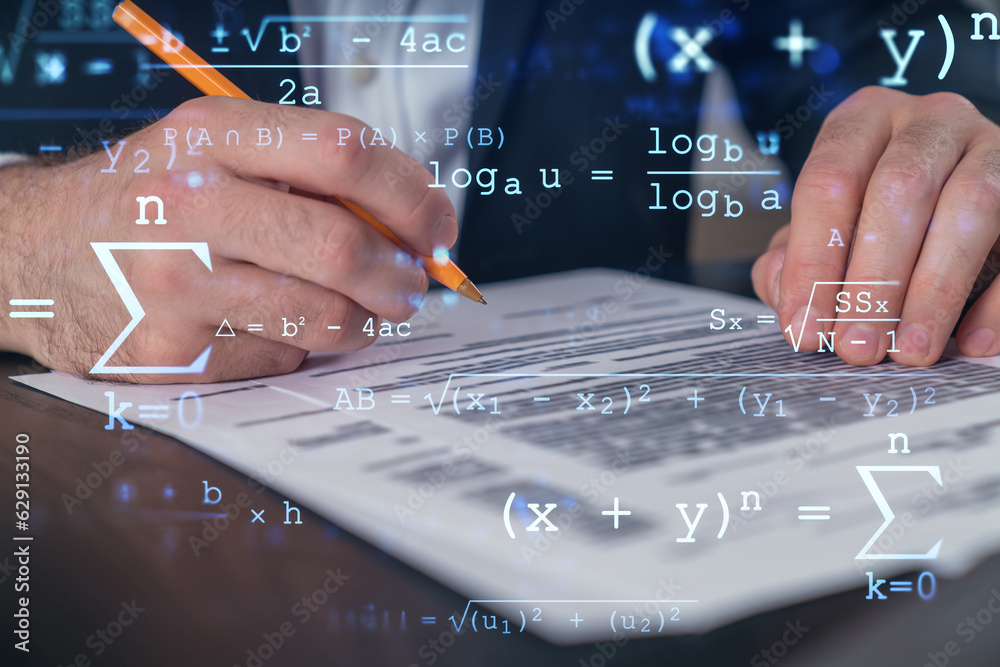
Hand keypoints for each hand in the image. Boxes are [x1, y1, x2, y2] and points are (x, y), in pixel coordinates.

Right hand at [0, 97, 456, 382]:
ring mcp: (175, 285)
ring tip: (357, 311)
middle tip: (412, 285)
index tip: (437, 225)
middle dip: (401, 275)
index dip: (411, 194)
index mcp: (212, 135)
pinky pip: (282, 358)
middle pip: (342, 244)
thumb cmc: (146, 200)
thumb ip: (307, 173)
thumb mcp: (213, 151)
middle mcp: (189, 204)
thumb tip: (413, 223)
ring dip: (363, 320)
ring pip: (324, 316)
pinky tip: (274, 326)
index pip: (345, 152)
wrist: (31, 254)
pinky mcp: (170, 355)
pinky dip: (301, 347)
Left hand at [753, 86, 999, 365]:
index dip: (812, 261)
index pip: (829, 182)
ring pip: (970, 207)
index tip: (805, 328)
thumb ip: (790, 260)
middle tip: (857, 347)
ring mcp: (992, 145)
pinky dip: (998, 299)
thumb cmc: (870, 216)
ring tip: (911, 351)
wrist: (953, 193)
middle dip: (873, 281)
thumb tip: (789, 301)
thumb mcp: (822, 228)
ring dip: (935, 290)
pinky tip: (972, 342)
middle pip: (899, 191)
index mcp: (863, 119)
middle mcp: (929, 120)